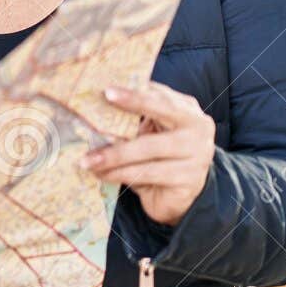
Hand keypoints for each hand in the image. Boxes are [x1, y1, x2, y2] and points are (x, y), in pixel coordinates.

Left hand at [80, 81, 216, 226]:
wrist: (179, 196)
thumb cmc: (158, 157)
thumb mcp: (149, 133)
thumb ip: (134, 118)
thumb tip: (95, 105)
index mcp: (187, 110)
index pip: (161, 95)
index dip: (136, 92)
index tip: (108, 90)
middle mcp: (198, 128)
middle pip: (163, 111)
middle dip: (132, 105)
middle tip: (99, 106)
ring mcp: (198, 154)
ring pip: (149, 148)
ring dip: (114, 154)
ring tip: (87, 159)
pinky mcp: (188, 180)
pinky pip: (148, 174)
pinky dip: (120, 173)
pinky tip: (102, 174)